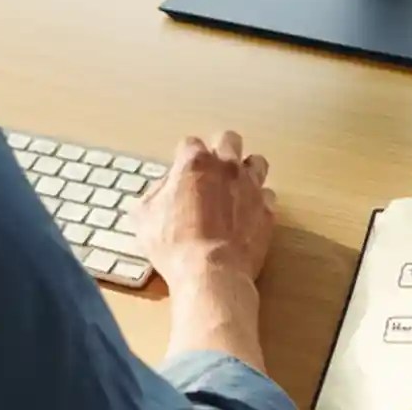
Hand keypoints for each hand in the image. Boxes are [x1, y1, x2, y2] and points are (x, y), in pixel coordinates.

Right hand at [135, 131, 276, 290]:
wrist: (211, 273)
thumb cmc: (174, 245)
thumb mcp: (144, 217)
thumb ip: (154, 194)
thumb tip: (164, 188)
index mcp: (195, 163)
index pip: (190, 143)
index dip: (184, 157)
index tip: (181, 172)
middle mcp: (227, 167)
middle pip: (229, 139)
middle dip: (220, 149)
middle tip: (211, 169)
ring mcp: (251, 187)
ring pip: (257, 162)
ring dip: (246, 170)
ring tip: (235, 186)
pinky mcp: (267, 210)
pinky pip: (267, 195)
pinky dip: (258, 201)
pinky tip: (248, 213)